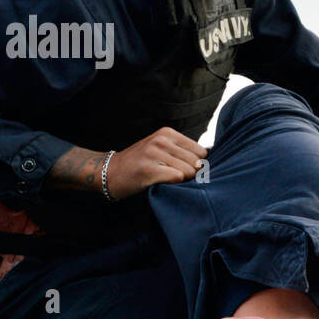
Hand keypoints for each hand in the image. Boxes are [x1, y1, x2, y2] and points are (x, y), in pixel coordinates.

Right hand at [86, 128, 206, 199]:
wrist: (110, 172)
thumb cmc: (140, 163)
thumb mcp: (161, 149)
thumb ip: (182, 152)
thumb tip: (208, 163)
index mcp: (167, 133)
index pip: (201, 151)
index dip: (198, 165)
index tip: (187, 171)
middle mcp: (161, 140)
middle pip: (197, 162)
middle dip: (192, 174)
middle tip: (177, 179)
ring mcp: (154, 153)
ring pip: (188, 171)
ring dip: (182, 181)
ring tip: (167, 181)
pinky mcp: (148, 169)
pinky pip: (177, 178)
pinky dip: (174, 185)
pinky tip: (162, 184)